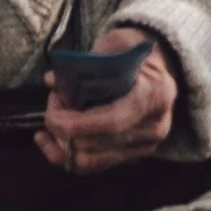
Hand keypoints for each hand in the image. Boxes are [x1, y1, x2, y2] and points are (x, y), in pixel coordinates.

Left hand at [39, 27, 178, 173]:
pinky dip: (67, 157)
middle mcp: (154, 126)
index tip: (52, 112)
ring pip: (91, 161)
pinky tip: (50, 142)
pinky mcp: (134, 155)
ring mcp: (146, 144)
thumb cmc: (135, 51)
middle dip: (62, 130)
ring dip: (61, 145)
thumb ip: (84, 62)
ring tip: (52, 121)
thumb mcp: (115, 44)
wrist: (160, 65)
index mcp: (154, 95)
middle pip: (97, 144)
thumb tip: (51, 81)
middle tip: (52, 105)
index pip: (112, 121)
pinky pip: (94, 166)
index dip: (77, 123)